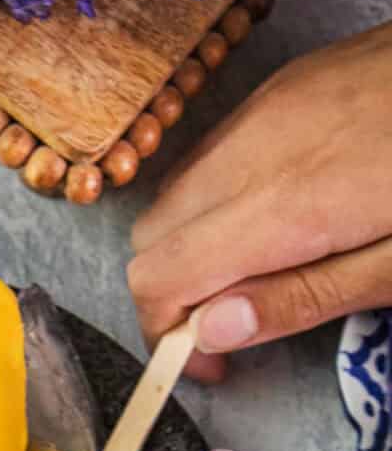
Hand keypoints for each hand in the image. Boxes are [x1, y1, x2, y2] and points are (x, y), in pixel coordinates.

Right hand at [128, 23, 391, 381]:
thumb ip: (302, 297)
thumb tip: (214, 331)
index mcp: (284, 204)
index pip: (160, 277)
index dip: (169, 335)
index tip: (217, 362)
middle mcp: (254, 149)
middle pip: (150, 238)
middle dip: (172, 295)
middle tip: (234, 327)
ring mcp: (263, 109)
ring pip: (172, 195)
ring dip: (190, 248)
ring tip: (254, 276)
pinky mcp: (279, 87)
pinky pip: (209, 156)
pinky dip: (213, 204)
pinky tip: (271, 221)